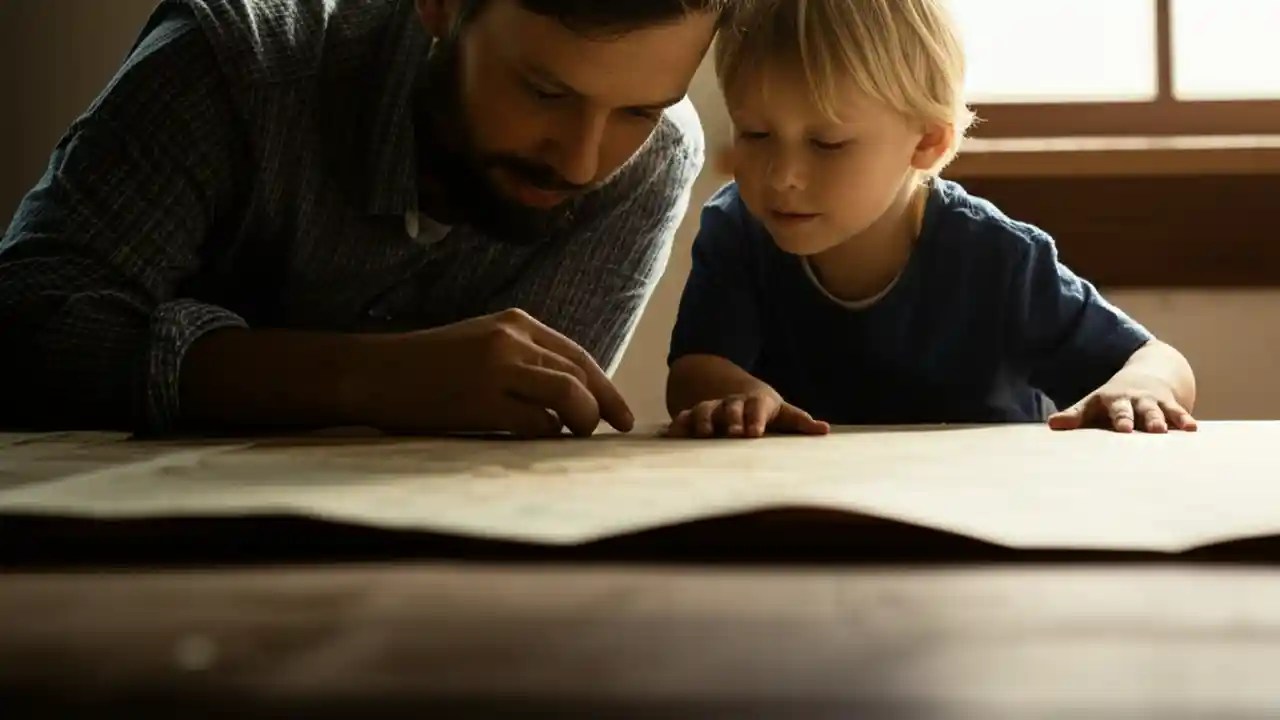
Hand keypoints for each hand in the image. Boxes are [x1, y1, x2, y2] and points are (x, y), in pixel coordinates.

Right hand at [349, 309, 632, 436]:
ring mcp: (498, 369)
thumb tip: (569, 396)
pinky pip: (537, 423)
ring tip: (574, 438)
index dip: (606, 388)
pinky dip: (547, 435)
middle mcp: (512, 340)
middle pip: (580, 375)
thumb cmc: (426, 366)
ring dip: (581, 422)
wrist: (374, 372)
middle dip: (602, 407)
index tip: (620, 415)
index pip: (578, 356)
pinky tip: (538, 441)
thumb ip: (523, 359)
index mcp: (516, 323)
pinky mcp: (483, 402)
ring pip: (569, 396)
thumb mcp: (481, 344)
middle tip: (607, 433)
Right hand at [666, 390, 829, 438]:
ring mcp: (712, 408)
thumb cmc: (763, 410)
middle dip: (731, 419)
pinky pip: (684, 418)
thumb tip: (825, 430)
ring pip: (704, 410)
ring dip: (703, 421)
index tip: (754, 433)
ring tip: (702, 434)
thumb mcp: (782, 413)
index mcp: (756, 402)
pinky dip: (678, 425)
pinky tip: (671, 435)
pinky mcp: (694, 416)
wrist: (734, 392)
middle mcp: (732, 404)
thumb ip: (800, 422)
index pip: (757, 407)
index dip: (755, 418)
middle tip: (733, 434)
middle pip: (730, 408)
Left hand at [1048, 371, 1196, 433]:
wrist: (1147, 374)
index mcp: (1110, 399)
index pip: (1108, 409)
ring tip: (1162, 431)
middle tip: (1135, 429)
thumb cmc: (1113, 399)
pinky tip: (1192, 429)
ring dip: (1159, 420)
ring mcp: (1152, 401)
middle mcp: (1132, 399)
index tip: (1121, 428)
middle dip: (1134, 418)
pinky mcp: (1169, 405)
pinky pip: (1177, 412)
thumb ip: (1075, 416)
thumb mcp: (1093, 404)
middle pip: (1132, 409)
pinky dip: (1184, 420)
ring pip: (1156, 411)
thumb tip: (1052, 424)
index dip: (1115, 418)